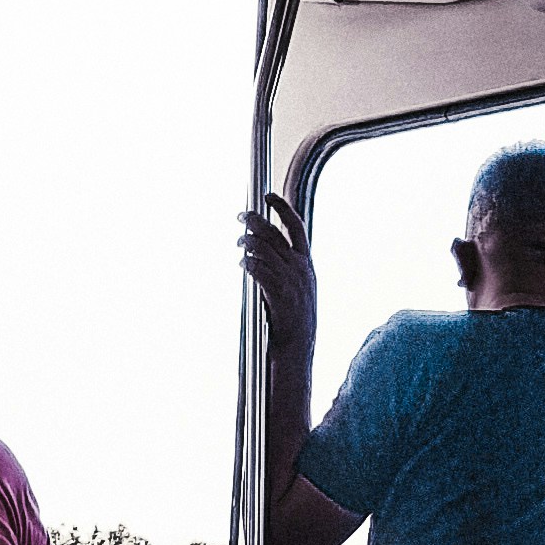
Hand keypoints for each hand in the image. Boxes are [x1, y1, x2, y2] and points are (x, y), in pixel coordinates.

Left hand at [239, 192, 315, 360]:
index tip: (268, 195)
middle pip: (275, 233)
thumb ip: (287, 269)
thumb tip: (264, 251)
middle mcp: (300, 269)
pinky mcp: (279, 294)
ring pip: (264, 249)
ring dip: (247, 242)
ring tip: (238, 243)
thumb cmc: (293, 321)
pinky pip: (259, 269)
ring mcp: (290, 281)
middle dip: (255, 220)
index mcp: (306, 265)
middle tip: (240, 216)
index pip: (296, 226)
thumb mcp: (298, 289)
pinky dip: (248, 263)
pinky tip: (242, 264)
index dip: (282, 207)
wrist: (297, 349)